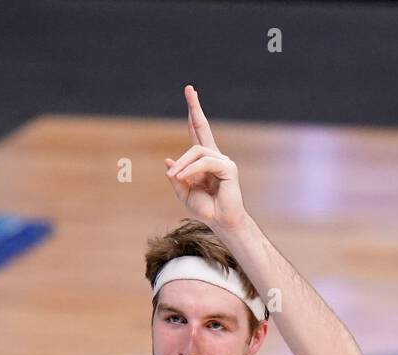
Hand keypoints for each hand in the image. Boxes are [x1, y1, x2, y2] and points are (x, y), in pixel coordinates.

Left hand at [164, 85, 246, 230]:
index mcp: (203, 160)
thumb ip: (177, 177)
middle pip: (203, 127)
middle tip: (189, 89)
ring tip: (176, 178)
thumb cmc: (205, 208)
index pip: (197, 133)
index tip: (190, 93)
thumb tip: (169, 161)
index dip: (193, 114)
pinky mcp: (229, 168)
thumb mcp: (184, 192)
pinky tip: (184, 178)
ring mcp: (223, 161)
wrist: (221, 222)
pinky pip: (205, 163)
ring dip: (183, 165)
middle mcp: (215, 156)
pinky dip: (192, 170)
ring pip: (197, 151)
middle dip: (195, 107)